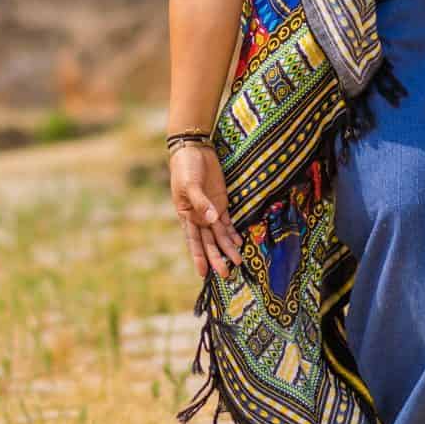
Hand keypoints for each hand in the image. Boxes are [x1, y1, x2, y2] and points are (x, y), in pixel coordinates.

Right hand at [169, 141, 241, 279]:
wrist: (194, 149)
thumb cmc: (185, 167)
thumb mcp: (189, 184)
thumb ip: (201, 203)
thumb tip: (212, 221)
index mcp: (186, 215)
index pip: (193, 240)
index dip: (199, 256)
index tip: (204, 273)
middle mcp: (198, 217)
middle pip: (208, 242)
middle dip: (217, 258)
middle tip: (226, 274)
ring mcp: (210, 211)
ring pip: (220, 235)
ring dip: (228, 248)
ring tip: (238, 262)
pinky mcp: (220, 203)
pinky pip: (227, 222)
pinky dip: (233, 233)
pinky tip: (240, 243)